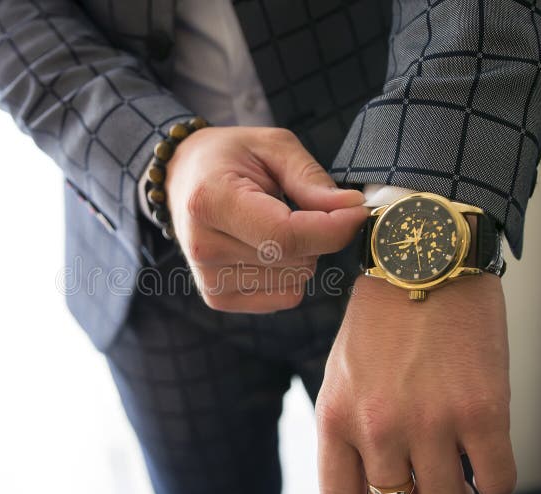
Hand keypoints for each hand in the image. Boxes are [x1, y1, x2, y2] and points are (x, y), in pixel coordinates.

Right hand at [165, 126, 367, 312]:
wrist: (183, 178)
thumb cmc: (230, 157)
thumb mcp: (273, 147)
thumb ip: (312, 180)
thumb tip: (352, 210)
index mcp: (210, 201)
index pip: (284, 236)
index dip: (332, 229)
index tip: (357, 211)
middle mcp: (204, 247)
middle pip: (295, 259)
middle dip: (317, 234)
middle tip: (297, 205)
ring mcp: (208, 279)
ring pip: (296, 279)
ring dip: (302, 252)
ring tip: (272, 221)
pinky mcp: (218, 298)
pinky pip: (286, 295)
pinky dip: (290, 271)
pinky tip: (266, 245)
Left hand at [316, 275, 514, 493]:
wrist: (424, 262)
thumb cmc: (382, 318)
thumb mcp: (343, 374)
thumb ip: (349, 431)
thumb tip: (376, 488)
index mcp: (337, 416)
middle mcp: (378, 427)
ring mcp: (431, 422)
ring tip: (454, 475)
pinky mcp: (482, 412)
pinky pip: (495, 484)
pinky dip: (492, 483)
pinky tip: (484, 460)